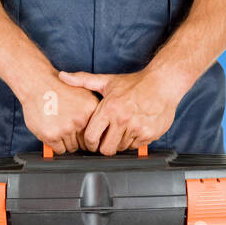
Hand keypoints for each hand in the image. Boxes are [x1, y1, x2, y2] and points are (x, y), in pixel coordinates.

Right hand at [18, 75, 99, 154]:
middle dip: (79, 140)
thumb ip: (93, 110)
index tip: (86, 136)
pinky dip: (57, 146)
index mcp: (91, 110)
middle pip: (85, 143)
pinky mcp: (51, 135)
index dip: (90, 135)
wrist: (38, 84)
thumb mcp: (85, 93)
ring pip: (72, 147)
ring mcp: (65, 129)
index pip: (96, 133)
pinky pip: (59, 150)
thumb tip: (99, 129)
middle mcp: (80, 120)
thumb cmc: (60, 88)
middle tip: (70, 133)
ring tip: (61, 131)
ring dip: (67, 143)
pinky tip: (54, 135)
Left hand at [58, 67, 185, 154]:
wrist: (163, 83)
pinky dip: (134, 141)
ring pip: (121, 148)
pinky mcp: (149, 133)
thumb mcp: (107, 81)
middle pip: (106, 149)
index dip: (89, 142)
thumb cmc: (135, 83)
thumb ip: (82, 80)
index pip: (91, 137)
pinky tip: (135, 129)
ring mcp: (137, 128)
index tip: (92, 141)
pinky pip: (136, 146)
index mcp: (109, 109)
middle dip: (104, 147)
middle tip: (107, 140)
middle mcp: (122, 119)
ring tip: (123, 130)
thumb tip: (62, 76)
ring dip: (120, 142)